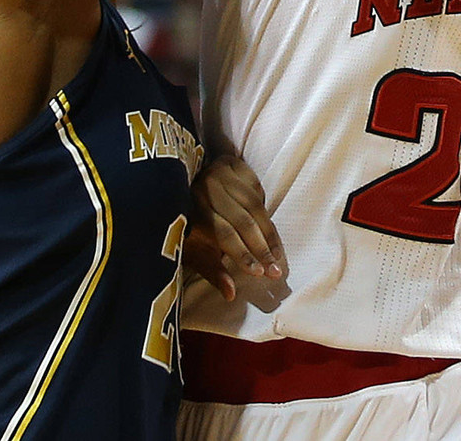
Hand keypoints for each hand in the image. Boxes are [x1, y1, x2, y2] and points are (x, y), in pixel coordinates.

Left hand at [185, 154, 285, 301]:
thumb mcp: (193, 249)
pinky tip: (267, 229)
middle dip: (262, 249)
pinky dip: (264, 211)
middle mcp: (209, 189)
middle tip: (276, 272)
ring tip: (277, 256)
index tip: (259, 273)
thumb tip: (231, 295)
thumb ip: (213, 270)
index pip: (224, 234)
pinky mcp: (235, 165)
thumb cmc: (189, 223)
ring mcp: (222, 173)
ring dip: (269, 234)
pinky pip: (257, 191)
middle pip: (243, 221)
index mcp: (194, 210)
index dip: (243, 254)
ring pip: (255, 206)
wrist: (183, 181)